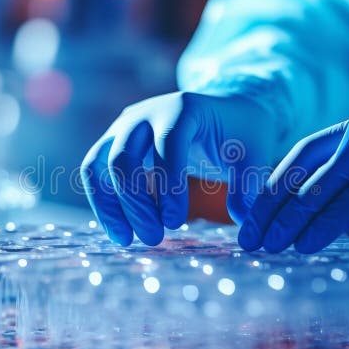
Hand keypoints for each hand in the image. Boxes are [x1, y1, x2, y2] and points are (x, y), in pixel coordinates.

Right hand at [82, 92, 278, 245]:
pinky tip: (121, 232)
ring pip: (98, 165)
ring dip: (109, 205)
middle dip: (135, 202)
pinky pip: (95, 174)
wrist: (221, 112)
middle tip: (154, 238)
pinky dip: (103, 203)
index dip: (168, 185)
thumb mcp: (254, 152)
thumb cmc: (239, 133)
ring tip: (127, 240)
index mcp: (182, 108)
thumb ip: (249, 184)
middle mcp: (145, 114)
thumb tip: (240, 219)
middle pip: (123, 157)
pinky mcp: (113, 144)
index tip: (175, 222)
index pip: (167, 144)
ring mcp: (124, 128)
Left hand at [239, 94, 348, 252]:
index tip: (252, 218)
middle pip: (302, 167)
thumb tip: (329, 229)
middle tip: (246, 237)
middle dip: (269, 205)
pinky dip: (327, 223)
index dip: (273, 187)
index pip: (303, 157)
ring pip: (323, 182)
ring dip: (289, 218)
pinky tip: (306, 245)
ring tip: (267, 247)